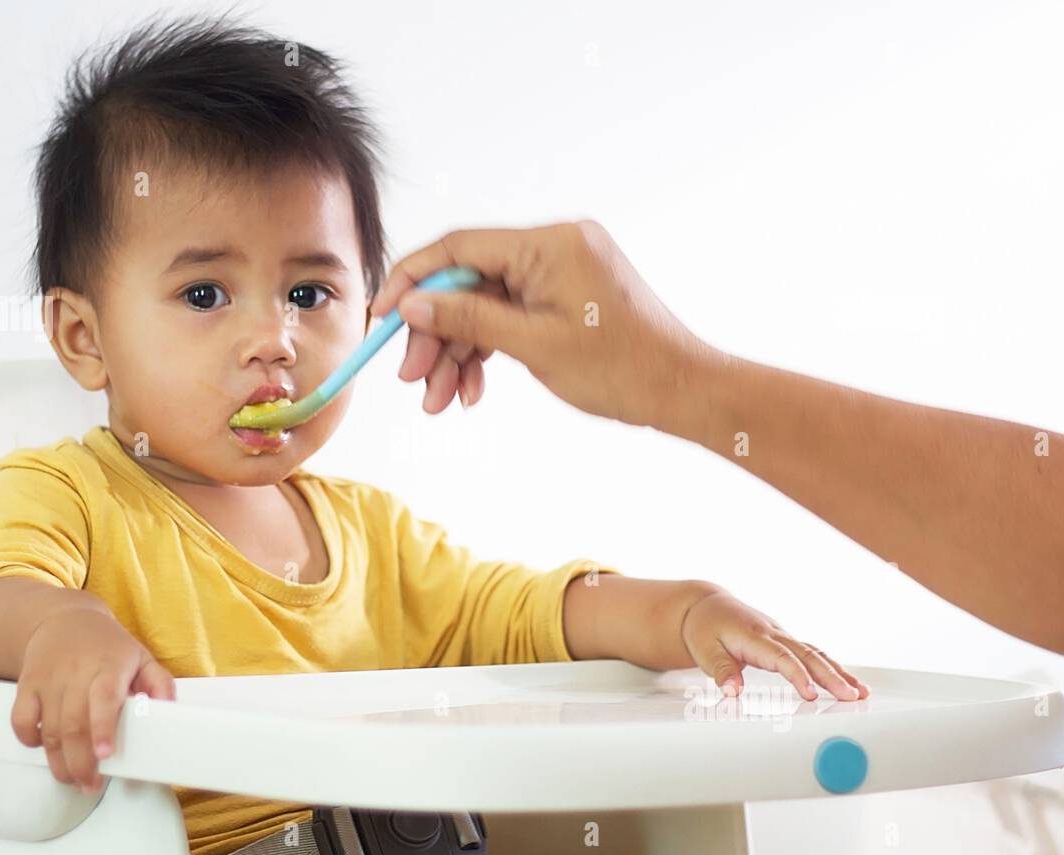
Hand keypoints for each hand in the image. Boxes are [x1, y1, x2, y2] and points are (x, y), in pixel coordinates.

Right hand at [11, 606, 175, 793]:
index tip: (105, 754)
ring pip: (49, 729)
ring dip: (58, 761)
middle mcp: (76, 672)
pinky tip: (45, 750)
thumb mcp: (142, 658)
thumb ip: (160, 684)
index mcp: (109, 666)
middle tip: (89, 785)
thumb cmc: (108, 647)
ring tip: (72, 779)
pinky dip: (29, 740)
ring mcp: (48, 679)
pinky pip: (20, 719)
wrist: (64, 619)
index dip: (103, 728)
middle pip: (74, 724)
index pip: (104, 698)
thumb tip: (168, 710)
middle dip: (80, 762)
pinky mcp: (26, 684)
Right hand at [371, 220, 718, 432]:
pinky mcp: (565, 297)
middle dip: (436, 333)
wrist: (682, 391)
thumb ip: (469, 318)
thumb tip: (413, 303)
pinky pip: (511, 317)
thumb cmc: (622, 368)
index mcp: (550, 243)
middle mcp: (554, 247)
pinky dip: (488, 352)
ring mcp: (560, 272)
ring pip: (486, 306)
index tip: (381, 316)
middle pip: (468, 281)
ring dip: (459, 353)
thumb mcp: (534, 345)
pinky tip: (471, 391)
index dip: (411, 279)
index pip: (459, 247)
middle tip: (413, 379)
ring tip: (438, 401)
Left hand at [680, 590, 868, 701]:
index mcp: (754, 636)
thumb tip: (732, 691)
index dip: (797, 676)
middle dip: (831, 677)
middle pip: (807, 655)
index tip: (810, 695)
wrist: (707, 606)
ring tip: (860, 692)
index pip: (781, 658)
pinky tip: (847, 681)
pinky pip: (812, 653)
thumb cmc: (706, 627)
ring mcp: (782, 636)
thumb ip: (721, 670)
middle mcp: (774, 634)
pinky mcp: (786, 641)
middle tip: (851, 696)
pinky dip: (831, 667)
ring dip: (838, 672)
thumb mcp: (705, 650)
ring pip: (815, 653)